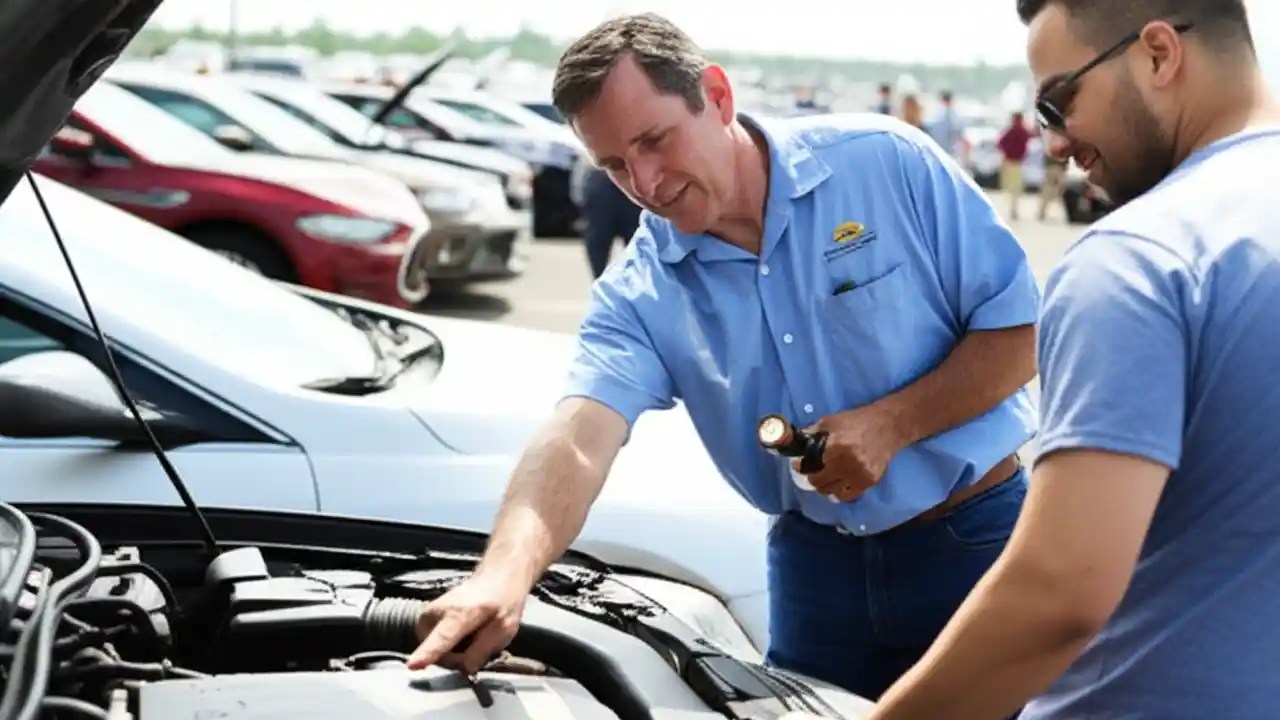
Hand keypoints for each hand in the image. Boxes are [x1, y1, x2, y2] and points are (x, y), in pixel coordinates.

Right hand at [406, 570, 528, 673]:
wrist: (494, 580)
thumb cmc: (501, 604)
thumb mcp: (504, 629)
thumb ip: (482, 651)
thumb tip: (464, 670)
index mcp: (461, 614)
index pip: (443, 638)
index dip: (428, 653)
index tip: (412, 665)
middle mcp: (437, 612)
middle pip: (439, 654)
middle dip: (457, 659)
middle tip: (477, 644)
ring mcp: (427, 614)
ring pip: (435, 652)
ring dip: (452, 653)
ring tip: (469, 636)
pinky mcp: (423, 619)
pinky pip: (433, 645)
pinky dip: (446, 646)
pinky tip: (459, 634)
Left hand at [791, 403, 908, 502]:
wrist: (889, 426)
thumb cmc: (858, 420)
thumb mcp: (831, 421)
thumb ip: (812, 432)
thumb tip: (797, 443)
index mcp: (837, 447)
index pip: (811, 466)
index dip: (801, 467)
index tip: (798, 465)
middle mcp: (848, 464)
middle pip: (820, 483)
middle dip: (813, 477)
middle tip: (813, 472)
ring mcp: (860, 475)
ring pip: (833, 492)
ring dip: (826, 486)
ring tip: (826, 478)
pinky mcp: (870, 482)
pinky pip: (848, 496)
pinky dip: (840, 492)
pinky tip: (839, 484)